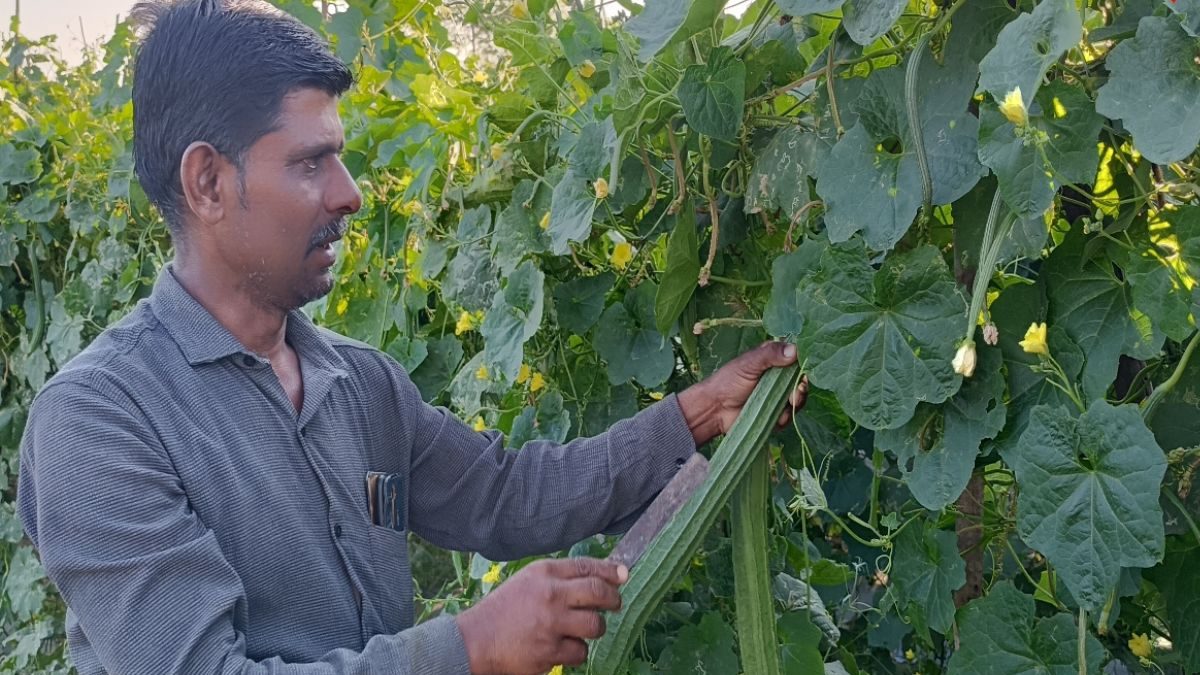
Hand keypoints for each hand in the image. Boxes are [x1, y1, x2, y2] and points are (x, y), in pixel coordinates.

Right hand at [455, 558, 626, 674]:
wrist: (476, 641)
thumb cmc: (504, 610)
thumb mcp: (528, 582)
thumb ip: (561, 578)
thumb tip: (603, 577)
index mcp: (543, 573)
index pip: (587, 567)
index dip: (611, 571)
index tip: (623, 575)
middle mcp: (550, 595)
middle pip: (599, 593)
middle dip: (613, 599)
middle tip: (614, 604)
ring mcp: (551, 624)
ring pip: (595, 625)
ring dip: (594, 628)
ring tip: (581, 629)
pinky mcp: (550, 651)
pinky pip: (580, 651)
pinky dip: (575, 651)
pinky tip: (561, 646)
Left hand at [677, 341, 808, 444]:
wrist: (714, 409)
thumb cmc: (729, 381)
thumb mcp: (749, 363)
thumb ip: (770, 355)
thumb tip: (795, 350)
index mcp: (773, 360)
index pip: (796, 359)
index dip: (803, 364)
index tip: (805, 369)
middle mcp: (778, 378)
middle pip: (800, 381)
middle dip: (801, 387)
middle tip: (797, 391)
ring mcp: (777, 396)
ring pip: (798, 399)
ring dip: (797, 402)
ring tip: (789, 402)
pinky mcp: (775, 414)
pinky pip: (789, 416)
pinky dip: (786, 417)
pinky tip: (778, 417)